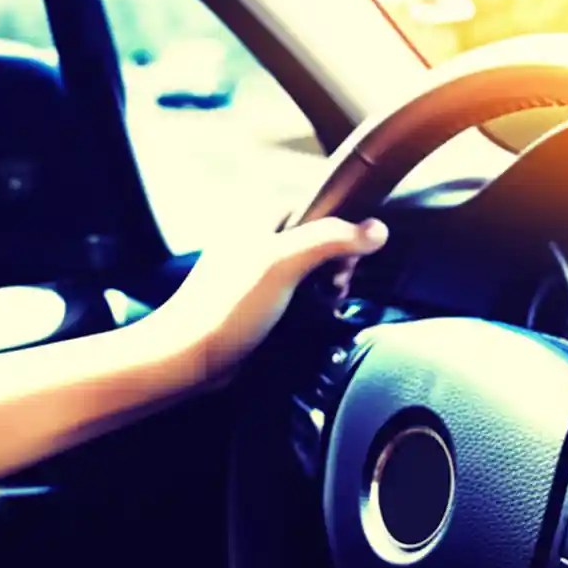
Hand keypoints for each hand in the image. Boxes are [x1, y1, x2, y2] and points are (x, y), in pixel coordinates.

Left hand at [155, 217, 388, 381]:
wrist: (189, 359)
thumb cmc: (226, 308)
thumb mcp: (282, 263)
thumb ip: (331, 240)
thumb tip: (378, 229)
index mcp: (259, 217)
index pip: (321, 208)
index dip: (341, 232)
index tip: (345, 260)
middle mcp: (260, 240)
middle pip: (322, 243)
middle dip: (335, 268)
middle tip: (331, 287)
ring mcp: (260, 274)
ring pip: (314, 274)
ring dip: (326, 293)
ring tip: (319, 308)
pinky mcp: (262, 304)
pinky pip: (301, 299)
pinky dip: (311, 310)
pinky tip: (309, 322)